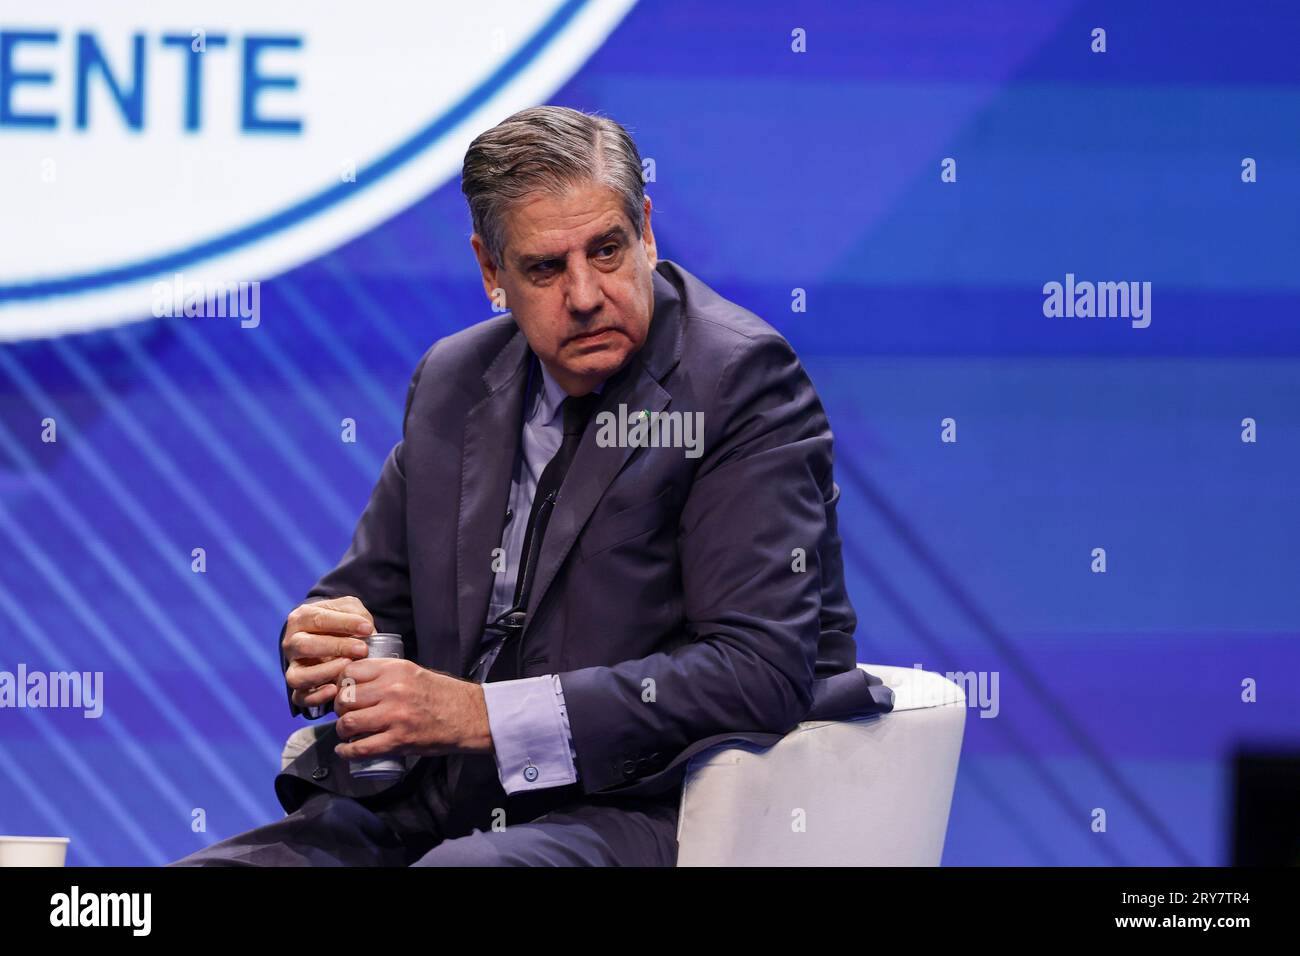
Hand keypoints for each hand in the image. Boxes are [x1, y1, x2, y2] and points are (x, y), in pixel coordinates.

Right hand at [282, 596, 373, 710]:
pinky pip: (300, 697)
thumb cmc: (343, 623)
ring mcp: (293, 667)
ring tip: (348, 667)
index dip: (344, 623)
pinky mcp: (298, 688)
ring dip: (323, 673)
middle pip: (304, 646)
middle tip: (362, 649)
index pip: (318, 619)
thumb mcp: (350, 609)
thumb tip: (366, 631)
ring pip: (296, 676)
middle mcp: (292, 643)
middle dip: (336, 647)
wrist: (334, 640)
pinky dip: (316, 697)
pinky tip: (335, 690)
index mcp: (302, 618)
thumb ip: (357, 614)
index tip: (367, 629)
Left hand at [331, 659, 492, 759]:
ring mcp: (395, 716)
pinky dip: (346, 751)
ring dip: (342, 730)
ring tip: (347, 731)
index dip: (340, 683)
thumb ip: (386, 675)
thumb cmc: (442, 694)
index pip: (350, 672)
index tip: (343, 691)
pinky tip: (345, 750)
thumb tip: (356, 682)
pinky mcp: (398, 741)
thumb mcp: (413, 672)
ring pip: (348, 722)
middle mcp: (392, 690)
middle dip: (339, 708)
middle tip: (345, 713)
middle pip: (345, 698)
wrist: (469, 716)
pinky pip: (360, 748)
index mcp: (396, 669)